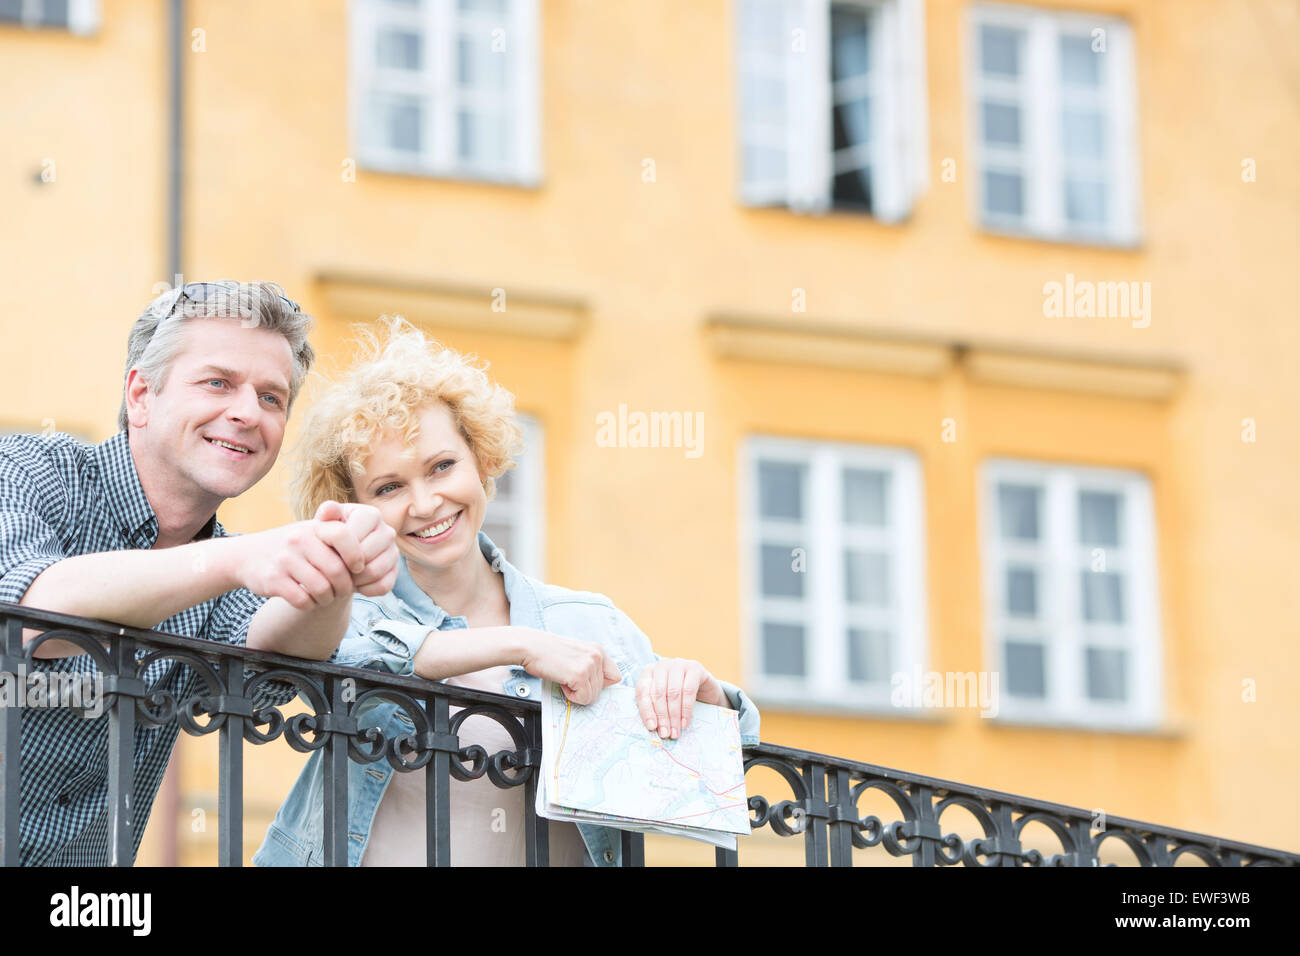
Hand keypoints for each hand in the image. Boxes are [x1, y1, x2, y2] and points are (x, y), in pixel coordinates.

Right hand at [235, 518, 358, 610]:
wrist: (247, 556)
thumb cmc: (292, 547)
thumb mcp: (312, 532)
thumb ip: (339, 537)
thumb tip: (372, 554)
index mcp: (313, 528)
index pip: (343, 535)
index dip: (356, 555)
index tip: (357, 568)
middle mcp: (298, 540)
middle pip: (337, 570)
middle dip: (344, 587)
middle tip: (342, 591)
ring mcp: (284, 560)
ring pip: (321, 588)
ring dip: (327, 598)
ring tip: (325, 596)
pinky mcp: (272, 580)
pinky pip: (303, 600)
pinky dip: (309, 605)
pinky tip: (308, 600)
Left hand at [312, 501, 398, 596]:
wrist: (339, 555)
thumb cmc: (331, 537)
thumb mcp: (326, 523)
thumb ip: (326, 514)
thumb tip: (329, 509)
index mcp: (371, 514)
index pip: (353, 535)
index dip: (338, 548)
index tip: (330, 552)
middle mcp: (387, 531)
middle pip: (365, 554)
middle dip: (346, 565)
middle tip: (336, 568)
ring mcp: (394, 552)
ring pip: (374, 571)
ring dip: (355, 579)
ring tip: (344, 576)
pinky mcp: (396, 571)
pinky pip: (383, 586)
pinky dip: (366, 589)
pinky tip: (356, 584)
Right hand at [519, 630, 621, 705]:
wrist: (530, 647)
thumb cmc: (548, 653)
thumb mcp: (577, 655)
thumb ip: (590, 666)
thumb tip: (599, 687)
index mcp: (598, 650)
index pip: (615, 677)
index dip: (600, 684)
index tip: (585, 683)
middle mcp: (597, 656)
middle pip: (602, 690)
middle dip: (584, 689)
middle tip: (567, 677)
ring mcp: (590, 665)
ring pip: (593, 696)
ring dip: (576, 693)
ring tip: (563, 678)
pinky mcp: (580, 675)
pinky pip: (584, 698)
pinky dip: (571, 696)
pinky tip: (561, 682)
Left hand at [635, 658, 727, 739]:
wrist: (706, 691)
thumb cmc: (679, 698)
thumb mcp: (664, 701)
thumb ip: (655, 709)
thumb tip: (652, 727)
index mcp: (649, 671)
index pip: (643, 690)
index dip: (646, 710)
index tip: (652, 728)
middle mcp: (662, 664)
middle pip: (658, 692)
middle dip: (662, 716)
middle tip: (665, 733)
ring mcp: (679, 664)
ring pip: (673, 692)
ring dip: (674, 715)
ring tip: (675, 731)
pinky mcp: (695, 667)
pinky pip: (689, 690)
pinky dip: (686, 709)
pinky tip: (685, 722)